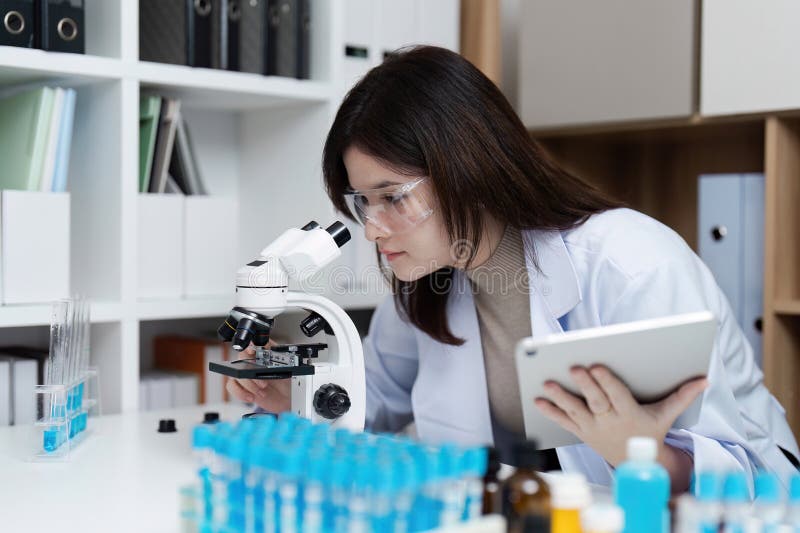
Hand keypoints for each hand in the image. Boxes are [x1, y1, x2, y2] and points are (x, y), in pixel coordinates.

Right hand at [225, 341, 290, 412]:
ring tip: (262, 390)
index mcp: (264, 353)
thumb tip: (271, 346)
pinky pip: (232, 386)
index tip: (251, 351)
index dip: (249, 345)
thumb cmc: (289, 381)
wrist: (288, 398)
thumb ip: (280, 356)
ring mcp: (246, 374)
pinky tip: (251, 396)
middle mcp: (253, 361)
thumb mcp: (290, 368)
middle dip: (250, 371)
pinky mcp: (242, 386)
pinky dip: (241, 392)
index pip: (252, 343)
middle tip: (264, 383)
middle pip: (240, 358)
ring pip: (235, 373)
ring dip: (248, 384)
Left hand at [534, 365, 706, 466]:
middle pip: (596, 402)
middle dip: (585, 385)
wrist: (637, 463)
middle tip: (573, 367)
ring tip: (547, 382)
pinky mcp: (581, 432)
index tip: (596, 366)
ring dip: (560, 398)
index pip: (617, 396)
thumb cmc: (649, 430)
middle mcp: (610, 421)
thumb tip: (704, 378)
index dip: (607, 382)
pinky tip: (536, 400)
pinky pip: (564, 422)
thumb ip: (682, 395)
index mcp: (630, 414)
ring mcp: (593, 428)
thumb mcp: (667, 415)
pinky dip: (550, 412)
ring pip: (575, 411)